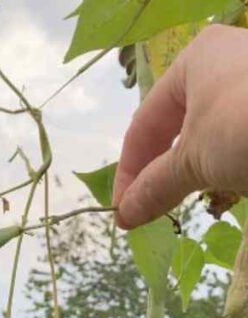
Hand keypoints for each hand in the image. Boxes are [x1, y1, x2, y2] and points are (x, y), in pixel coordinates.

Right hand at [115, 24, 247, 229]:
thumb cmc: (243, 126)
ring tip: (197, 198)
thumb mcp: (192, 162)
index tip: (124, 211)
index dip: (129, 172)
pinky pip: (241, 134)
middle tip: (154, 207)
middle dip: (164, 171)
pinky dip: (231, 162)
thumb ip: (154, 188)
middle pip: (179, 126)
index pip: (144, 124)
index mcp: (195, 59)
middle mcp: (227, 60)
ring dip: (198, 170)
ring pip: (212, 131)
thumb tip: (124, 216)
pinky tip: (233, 182)